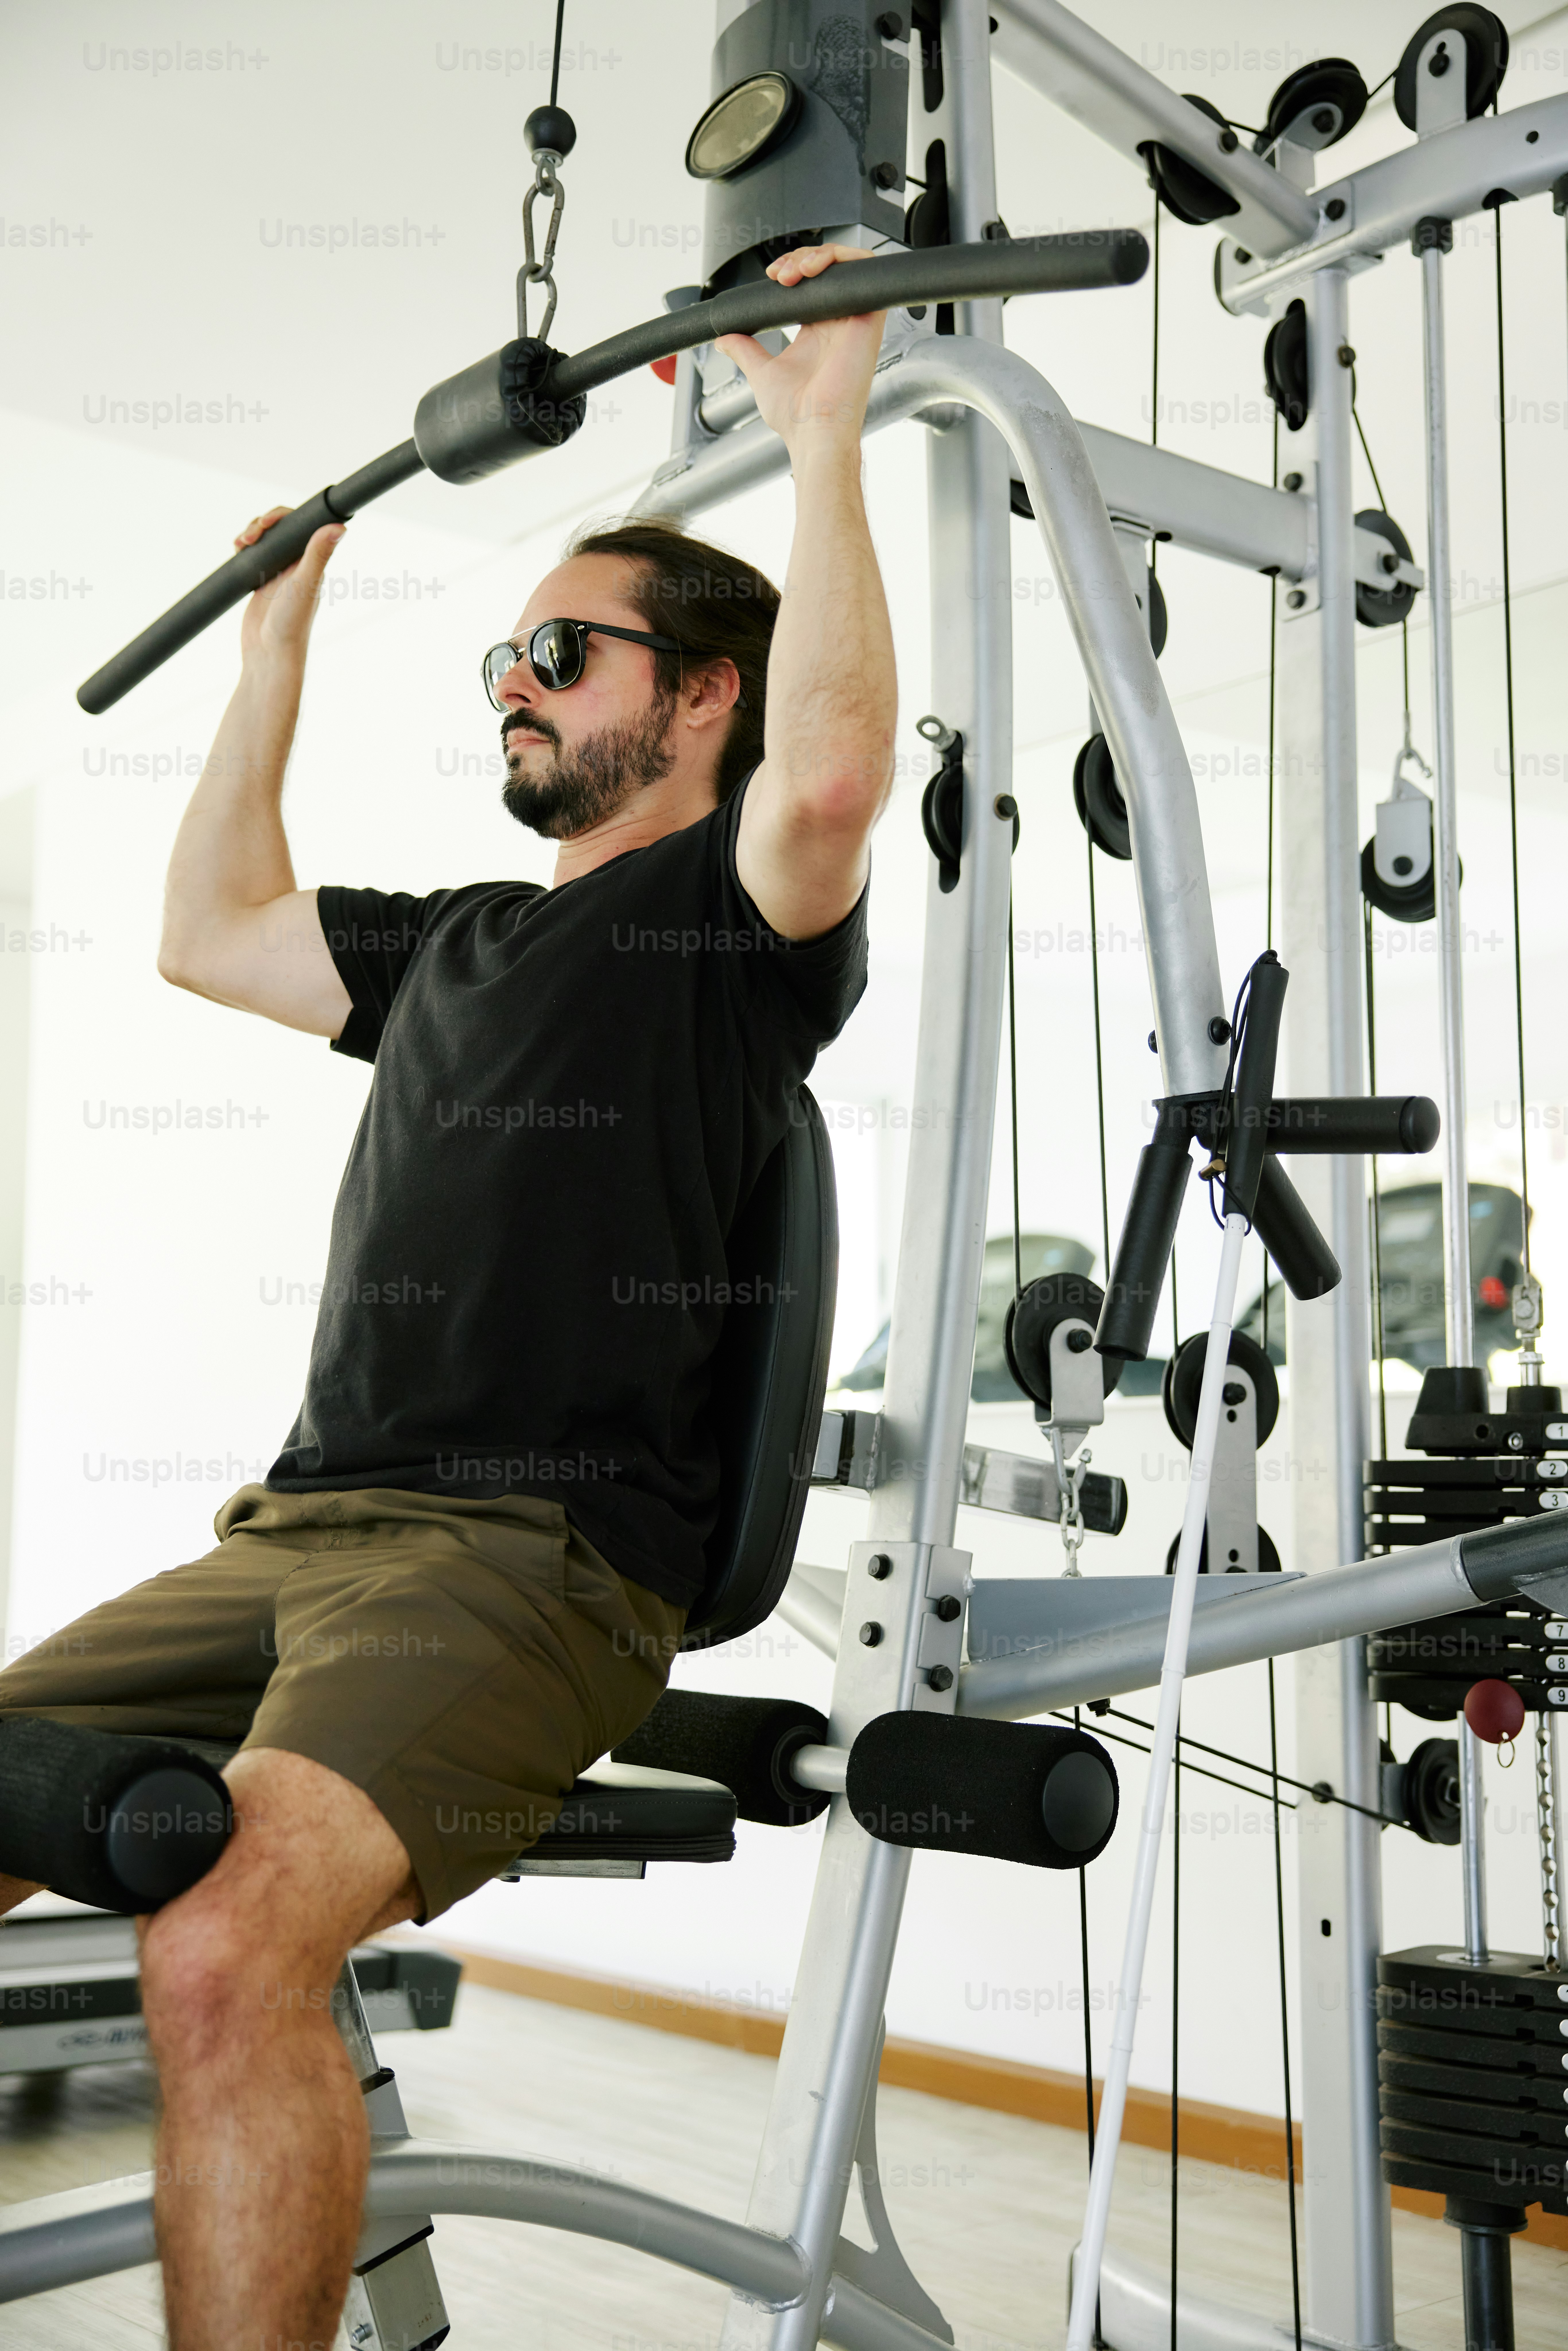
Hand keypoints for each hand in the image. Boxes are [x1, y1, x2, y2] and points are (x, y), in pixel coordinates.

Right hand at [233, 505, 344, 670]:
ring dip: (251, 534)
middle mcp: (298, 566)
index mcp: (312, 563)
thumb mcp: (304, 584)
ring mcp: (279, 574)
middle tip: (249, 537)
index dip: (281, 516)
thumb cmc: (290, 624)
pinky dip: (245, 549)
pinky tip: (237, 552)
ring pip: (266, 541)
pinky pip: (254, 556)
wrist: (270, 655)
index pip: (300, 525)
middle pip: (280, 530)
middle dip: (261, 524)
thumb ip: (318, 555)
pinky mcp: (262, 583)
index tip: (264, 523)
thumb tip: (341, 527)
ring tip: (240, 544)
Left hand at [714, 244, 885, 460]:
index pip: (811, 286)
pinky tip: (812, 269)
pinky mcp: (868, 318)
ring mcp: (854, 319)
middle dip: (799, 260)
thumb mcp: (761, 374)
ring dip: (816, 256)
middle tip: (779, 275)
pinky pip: (865, 270)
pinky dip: (841, 258)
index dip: (792, 270)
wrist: (814, 432)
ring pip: (845, 265)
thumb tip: (724, 339)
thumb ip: (745, 351)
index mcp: (817, 333)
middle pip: (827, 270)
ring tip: (792, 272)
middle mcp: (838, 324)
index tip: (771, 278)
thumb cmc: (797, 416)